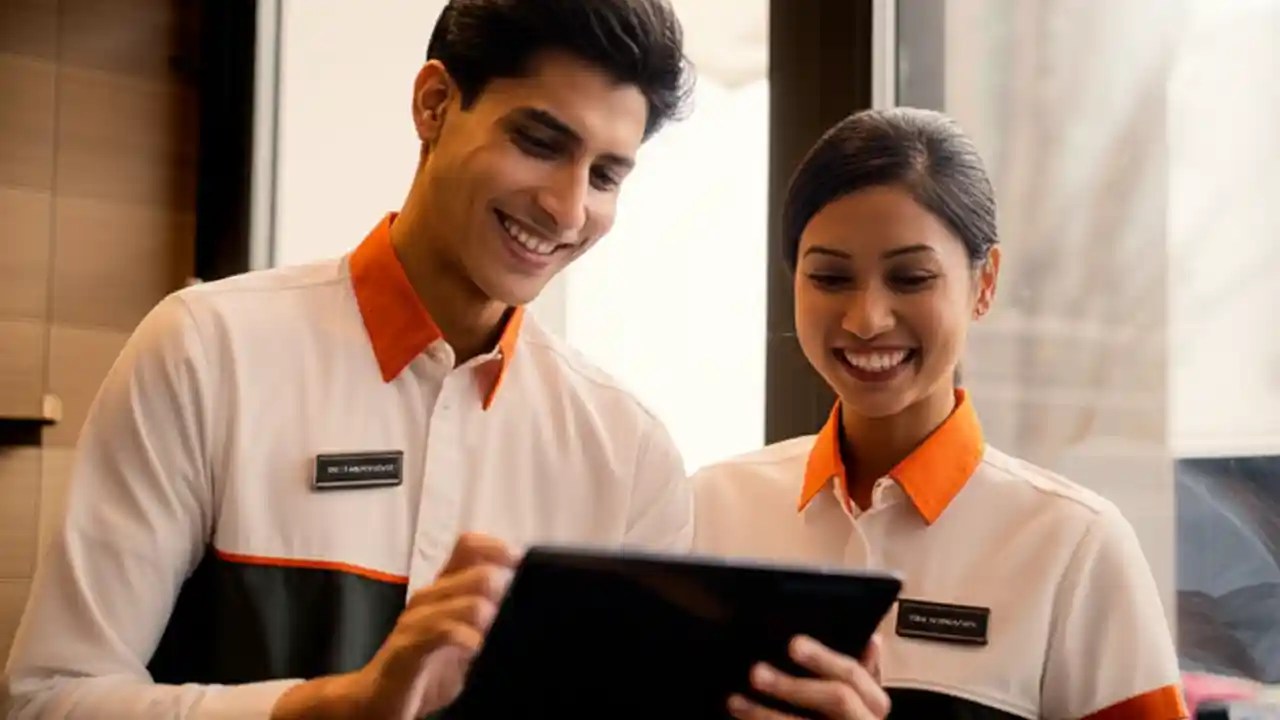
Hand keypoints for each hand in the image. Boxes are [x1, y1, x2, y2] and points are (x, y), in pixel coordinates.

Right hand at [271, 533, 518, 719]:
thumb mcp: (464, 637)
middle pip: (472, 568)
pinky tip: (474, 646)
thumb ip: (488, 617)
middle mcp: (429, 597)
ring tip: (492, 625)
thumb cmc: (425, 666)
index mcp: (444, 589)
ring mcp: (415, 621)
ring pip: (459, 599)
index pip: (468, 546)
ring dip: (483, 609)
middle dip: (499, 582)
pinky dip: (462, 636)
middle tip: (512, 604)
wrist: (376, 700)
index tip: (521, 564)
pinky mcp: (406, 649)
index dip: (497, 549)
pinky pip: (437, 633)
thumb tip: (524, 602)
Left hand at [728, 635, 889, 719]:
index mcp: (874, 703)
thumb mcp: (863, 698)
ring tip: (735, 702)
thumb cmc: (849, 717)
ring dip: (765, 713)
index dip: (824, 658)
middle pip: (837, 698)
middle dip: (794, 685)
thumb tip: (870, 638)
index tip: (793, 643)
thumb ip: (862, 673)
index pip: (853, 673)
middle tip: (756, 673)